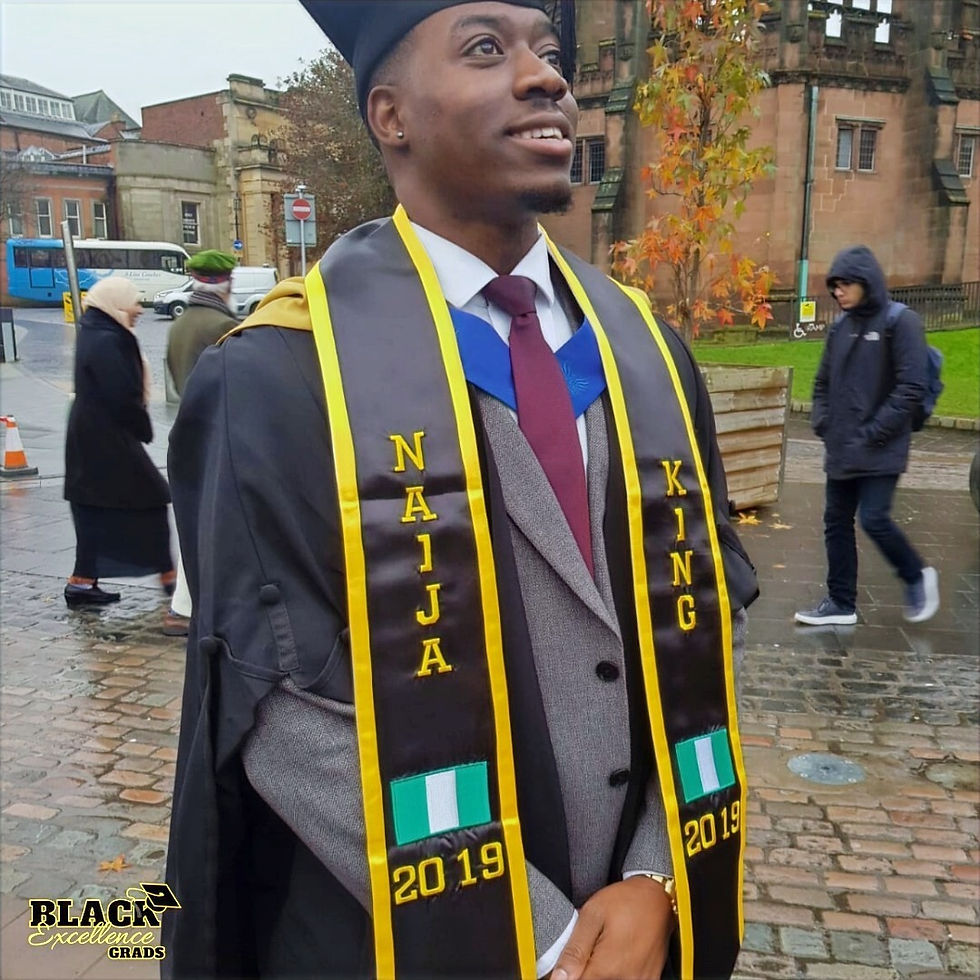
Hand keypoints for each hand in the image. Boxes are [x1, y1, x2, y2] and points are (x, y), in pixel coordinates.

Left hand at [551, 877, 674, 979]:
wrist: (658, 895)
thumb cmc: (626, 900)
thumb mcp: (592, 915)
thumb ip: (575, 950)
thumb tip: (559, 977)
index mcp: (608, 966)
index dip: (570, 972)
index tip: (572, 961)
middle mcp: (627, 979)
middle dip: (586, 968)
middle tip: (592, 946)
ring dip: (602, 969)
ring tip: (605, 947)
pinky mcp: (651, 979)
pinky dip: (618, 971)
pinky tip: (618, 954)